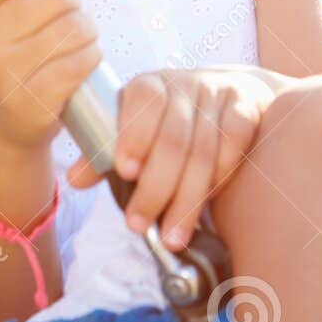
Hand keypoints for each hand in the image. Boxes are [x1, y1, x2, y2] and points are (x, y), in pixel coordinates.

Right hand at [0, 0, 102, 152]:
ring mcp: (3, 72)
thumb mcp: (22, 7)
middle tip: (66, 19)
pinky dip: (91, 58)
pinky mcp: (30, 101)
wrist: (10, 122)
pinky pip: (82, 60)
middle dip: (74, 3)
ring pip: (76, 27)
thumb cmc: (22, 52)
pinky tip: (78, 66)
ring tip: (73, 45)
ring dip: (87, 33)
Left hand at [68, 66, 275, 250]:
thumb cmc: (168, 117)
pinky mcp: (246, 108)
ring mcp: (218, 95)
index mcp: (149, 85)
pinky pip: (236, 145)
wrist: (227, 90)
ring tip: (172, 237)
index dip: (134, 135)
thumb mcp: (132, 126)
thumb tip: (75, 180)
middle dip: (155, 188)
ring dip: (187, 199)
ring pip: (204, 150)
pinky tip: (208, 205)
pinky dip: (221, 177)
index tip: (125, 172)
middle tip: (139, 224)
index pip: (142, 100)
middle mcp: (184, 85)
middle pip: (173, 138)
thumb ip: (104, 152)